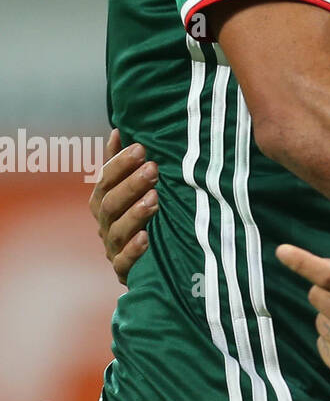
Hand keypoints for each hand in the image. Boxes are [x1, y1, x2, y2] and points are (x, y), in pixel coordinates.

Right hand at [89, 129, 158, 283]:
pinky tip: (146, 238)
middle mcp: (106, 223)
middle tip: (153, 168)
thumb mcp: (131, 188)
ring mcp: (114, 247)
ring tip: (155, 198)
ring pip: (118, 230)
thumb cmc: (139, 214)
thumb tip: (117, 130)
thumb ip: (121, 163)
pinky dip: (134, 250)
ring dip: (135, 213)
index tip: (141, 149)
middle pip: (111, 203)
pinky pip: (124, 262)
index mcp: (105, 201)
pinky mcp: (126, 270)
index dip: (120, 164)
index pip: (106, 180)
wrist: (152, 260)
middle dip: (131, 185)